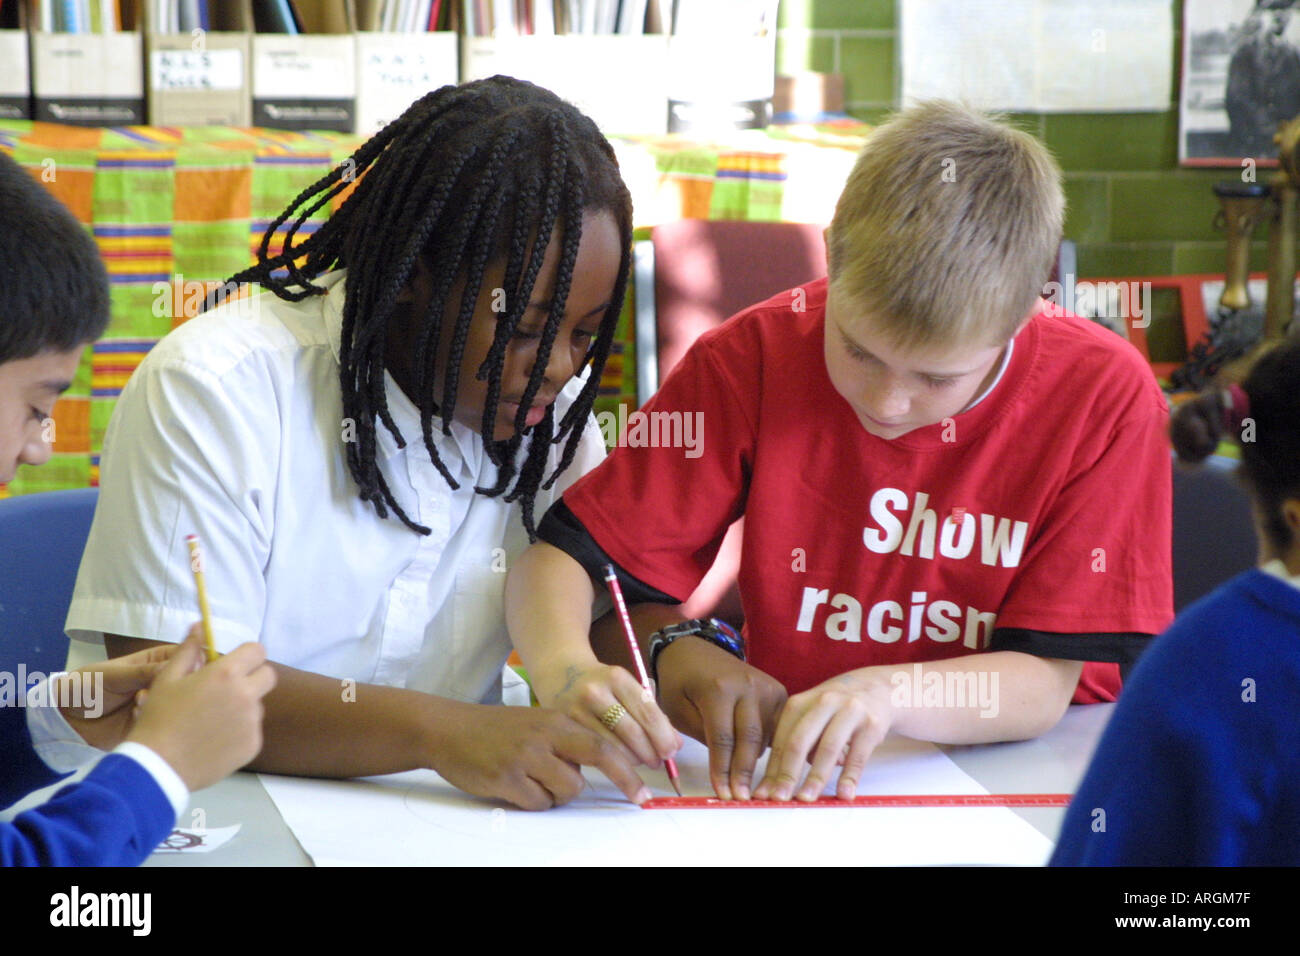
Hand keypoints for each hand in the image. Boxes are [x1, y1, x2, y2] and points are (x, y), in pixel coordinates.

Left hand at [59, 629, 191, 748]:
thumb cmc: (88, 686)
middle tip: (157, 688)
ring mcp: (159, 703)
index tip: (192, 670)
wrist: (67, 718)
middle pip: (190, 682)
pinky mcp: (153, 724)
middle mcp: (163, 681)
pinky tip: (135, 714)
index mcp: (158, 661)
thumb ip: (146, 672)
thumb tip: (177, 667)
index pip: (189, 656)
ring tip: (139, 701)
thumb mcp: (116, 675)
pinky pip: (163, 722)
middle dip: (180, 686)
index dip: (197, 661)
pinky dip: (152, 718)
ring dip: (162, 702)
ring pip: (179, 703)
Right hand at [126, 629, 276, 790]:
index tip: (233, 663)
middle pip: (267, 676)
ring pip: (257, 705)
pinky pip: (252, 730)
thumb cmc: (159, 718)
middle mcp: (246, 695)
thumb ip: (189, 650)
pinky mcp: (253, 745)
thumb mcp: (168, 679)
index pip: (257, 650)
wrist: (158, 766)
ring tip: (211, 720)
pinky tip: (213, 739)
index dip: (246, 655)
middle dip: (252, 677)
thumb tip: (199, 626)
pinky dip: (239, 731)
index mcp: (227, 674)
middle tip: (227, 689)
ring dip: (242, 706)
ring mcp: (252, 722)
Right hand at [427, 703, 653, 810]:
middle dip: (624, 779)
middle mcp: (545, 734)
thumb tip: (604, 764)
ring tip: (537, 781)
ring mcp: (525, 757)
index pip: (603, 742)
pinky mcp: (506, 778)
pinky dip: (535, 801)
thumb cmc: (498, 730)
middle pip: (599, 756)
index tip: (644, 788)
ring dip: (560, 793)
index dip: (628, 766)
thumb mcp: (537, 722)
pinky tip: (517, 786)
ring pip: (568, 789)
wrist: (450, 730)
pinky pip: (539, 803)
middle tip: (637, 797)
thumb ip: (567, 739)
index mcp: (556, 718)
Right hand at [541, 662, 680, 768]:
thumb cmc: (601, 683)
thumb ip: (650, 712)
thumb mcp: (625, 686)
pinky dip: (613, 761)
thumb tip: (675, 745)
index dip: (662, 736)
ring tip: (642, 761)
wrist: (559, 672)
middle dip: (650, 753)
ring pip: (613, 747)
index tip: (671, 752)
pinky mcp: (564, 729)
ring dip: (633, 760)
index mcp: (616, 677)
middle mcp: (594, 693)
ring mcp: (576, 711)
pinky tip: (620, 762)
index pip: (647, 711)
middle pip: (631, 733)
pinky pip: (594, 752)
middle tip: (659, 762)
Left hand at [655, 637, 786, 799]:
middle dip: (744, 772)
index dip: (723, 770)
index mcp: (719, 688)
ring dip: (759, 762)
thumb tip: (721, 771)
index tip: (723, 794)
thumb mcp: (676, 708)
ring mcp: (766, 686)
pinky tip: (763, 765)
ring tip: (753, 787)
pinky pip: (777, 725)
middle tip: (741, 797)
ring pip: (767, 734)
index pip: (723, 739)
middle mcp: (748, 685)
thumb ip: (699, 735)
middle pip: (750, 739)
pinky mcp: (777, 690)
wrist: (692, 648)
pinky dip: (770, 745)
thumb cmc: (679, 680)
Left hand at [753, 670, 892, 801]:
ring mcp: (849, 712)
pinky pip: (859, 755)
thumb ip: (799, 740)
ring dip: (815, 777)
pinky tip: (844, 794)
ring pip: (828, 748)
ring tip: (806, 799)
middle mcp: (823, 703)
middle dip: (787, 772)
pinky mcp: (872, 724)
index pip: (782, 739)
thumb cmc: (838, 707)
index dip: (771, 768)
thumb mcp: (812, 714)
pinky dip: (850, 776)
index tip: (763, 792)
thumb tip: (782, 780)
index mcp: (801, 702)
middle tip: (779, 798)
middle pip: (800, 741)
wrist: (880, 687)